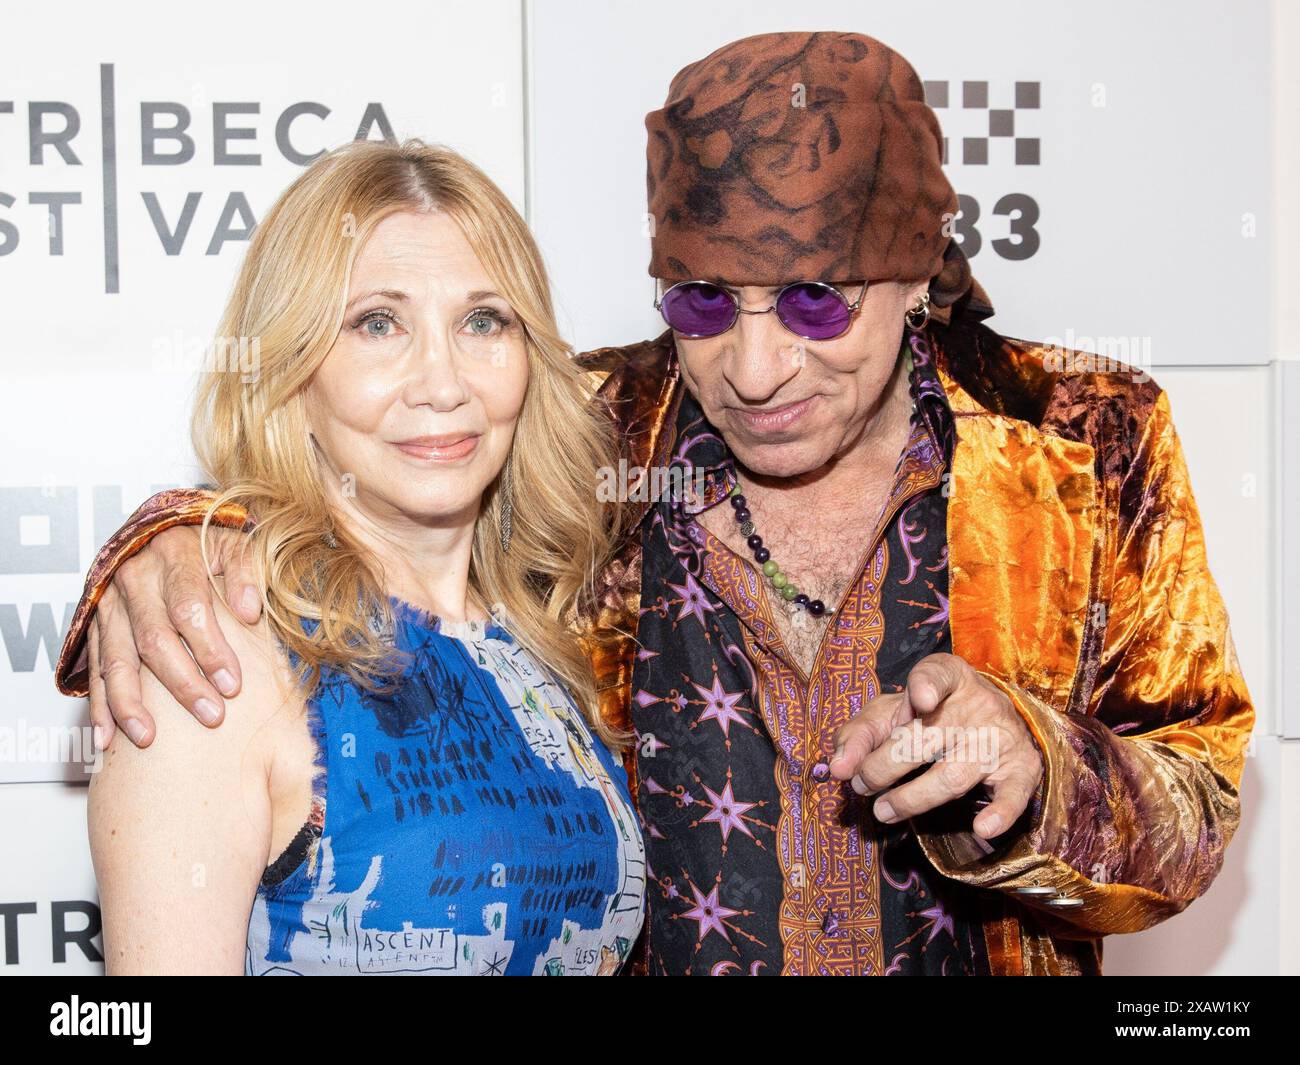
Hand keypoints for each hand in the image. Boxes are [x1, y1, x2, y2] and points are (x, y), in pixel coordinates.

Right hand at [88, 525, 259, 749]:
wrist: (160, 528)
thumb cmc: (207, 542)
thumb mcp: (234, 542)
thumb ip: (245, 570)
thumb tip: (250, 610)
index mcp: (172, 555)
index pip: (189, 608)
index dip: (210, 648)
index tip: (233, 685)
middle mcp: (133, 578)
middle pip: (154, 639)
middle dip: (183, 683)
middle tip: (212, 715)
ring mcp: (109, 603)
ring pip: (115, 659)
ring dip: (131, 703)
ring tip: (149, 737)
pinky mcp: (94, 624)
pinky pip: (93, 669)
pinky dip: (99, 705)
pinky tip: (108, 737)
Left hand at [828, 653, 1044, 839]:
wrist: (994, 718)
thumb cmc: (930, 716)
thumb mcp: (891, 713)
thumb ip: (859, 734)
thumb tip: (838, 768)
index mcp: (948, 677)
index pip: (936, 675)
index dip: (927, 687)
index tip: (920, 700)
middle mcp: (977, 704)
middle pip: (924, 738)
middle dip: (883, 766)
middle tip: (861, 784)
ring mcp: (1000, 738)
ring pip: (953, 775)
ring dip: (913, 798)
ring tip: (883, 811)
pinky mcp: (1021, 769)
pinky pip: (1013, 795)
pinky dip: (1000, 813)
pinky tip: (982, 827)